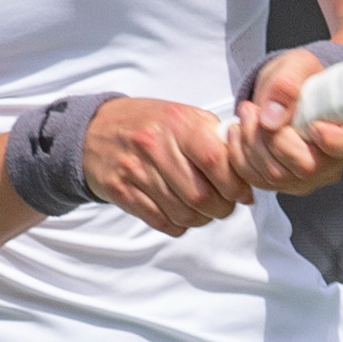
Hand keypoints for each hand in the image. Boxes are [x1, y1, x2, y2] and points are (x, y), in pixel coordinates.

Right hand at [82, 98, 254, 236]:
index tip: (243, 194)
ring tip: (205, 211)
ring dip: (201, 219)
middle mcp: (155, 146)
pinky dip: (177, 226)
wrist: (96, 129)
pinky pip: (159, 221)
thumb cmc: (151, 123)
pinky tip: (181, 215)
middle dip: (221, 208)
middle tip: (225, 206)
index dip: (234, 184)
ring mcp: (135, 171)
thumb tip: (245, 171)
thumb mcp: (183, 115)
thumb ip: (214, 137)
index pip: (215, 161)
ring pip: (182, 213)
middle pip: (200, 194)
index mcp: (177, 123)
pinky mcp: (121, 193)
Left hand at [226, 48, 342, 194]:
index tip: (314, 125)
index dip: (337, 141)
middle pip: (307, 167)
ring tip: (246, 113)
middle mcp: (337, 158)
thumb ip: (286, 84)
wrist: (291, 89)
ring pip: (278, 176)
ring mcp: (312, 175)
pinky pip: (259, 180)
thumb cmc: (304, 77)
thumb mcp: (297, 65)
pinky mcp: (287, 181)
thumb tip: (272, 118)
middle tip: (253, 108)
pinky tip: (240, 132)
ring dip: (251, 145)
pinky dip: (240, 156)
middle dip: (271, 138)